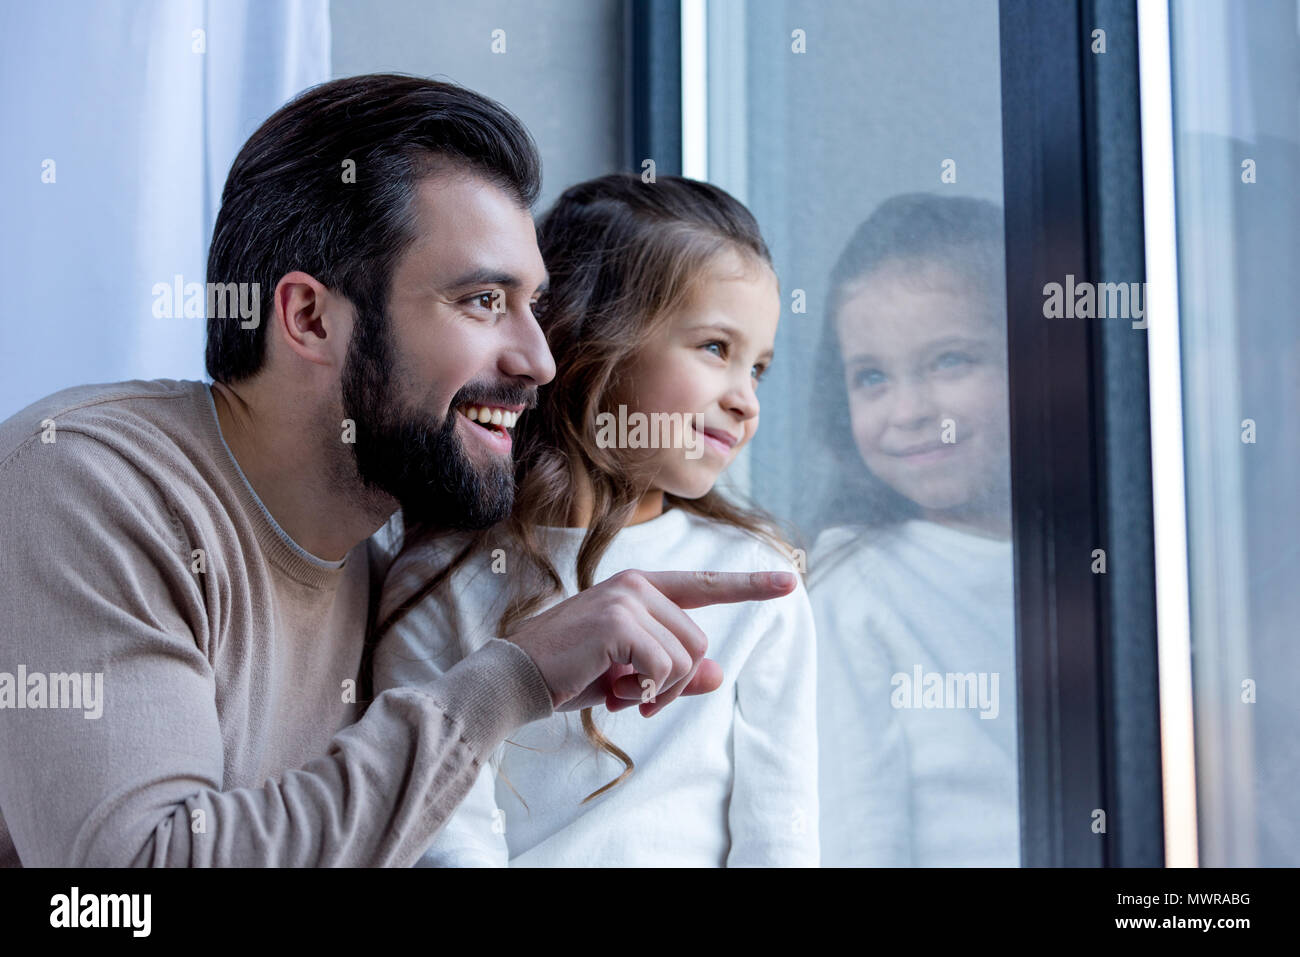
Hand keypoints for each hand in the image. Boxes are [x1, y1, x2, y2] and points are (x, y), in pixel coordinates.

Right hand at [504, 569, 795, 712]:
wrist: (515, 679)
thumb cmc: (568, 674)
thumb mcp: (629, 674)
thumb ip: (674, 671)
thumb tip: (717, 673)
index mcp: (639, 589)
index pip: (705, 585)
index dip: (750, 585)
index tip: (790, 582)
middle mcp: (636, 585)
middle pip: (699, 641)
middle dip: (677, 681)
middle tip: (637, 697)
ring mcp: (627, 599)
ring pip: (687, 656)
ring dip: (662, 690)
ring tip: (623, 694)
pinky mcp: (618, 620)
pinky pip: (664, 667)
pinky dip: (647, 690)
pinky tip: (615, 692)